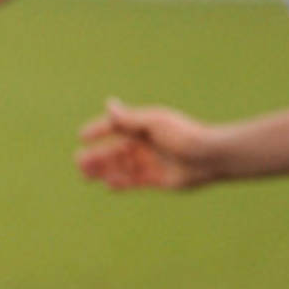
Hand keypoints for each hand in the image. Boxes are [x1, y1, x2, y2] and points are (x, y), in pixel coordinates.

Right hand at [76, 98, 216, 190]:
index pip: (115, 127)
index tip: (81, 136)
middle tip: (79, 161)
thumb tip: (108, 104)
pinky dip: (120, 183)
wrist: (210, 158)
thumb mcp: (153, 123)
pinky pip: (133, 182)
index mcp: (143, 127)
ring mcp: (150, 162)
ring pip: (120, 167)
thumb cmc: (183, 136)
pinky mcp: (156, 180)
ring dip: (103, 170)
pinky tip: (107, 184)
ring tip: (86, 176)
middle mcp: (145, 144)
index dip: (98, 131)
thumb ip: (129, 119)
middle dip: (96, 156)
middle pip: (114, 150)